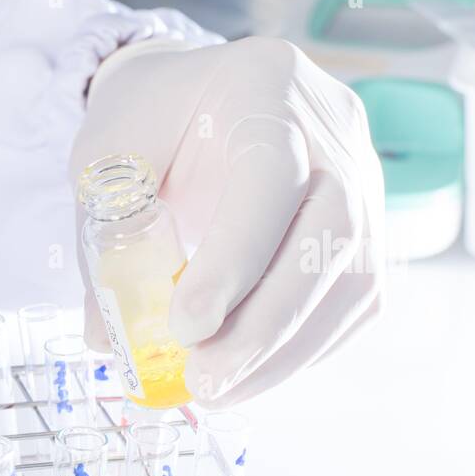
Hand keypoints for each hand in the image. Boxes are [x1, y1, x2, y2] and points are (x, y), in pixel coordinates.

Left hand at [71, 36, 384, 406]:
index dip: (234, 261)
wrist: (191, 93)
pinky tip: (252, 372)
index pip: (269, 178)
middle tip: (205, 382)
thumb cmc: (147, 121)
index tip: (185, 329)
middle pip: (330, 235)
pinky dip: (306, 348)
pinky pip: (357, 299)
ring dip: (287, 351)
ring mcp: (363, 176)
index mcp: (262, 86)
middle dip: (266, 325)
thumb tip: (108, 340)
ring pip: (356, 278)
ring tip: (220, 389)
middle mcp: (332, 129)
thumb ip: (106, 239)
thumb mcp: (106, 158)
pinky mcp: (368, 225)